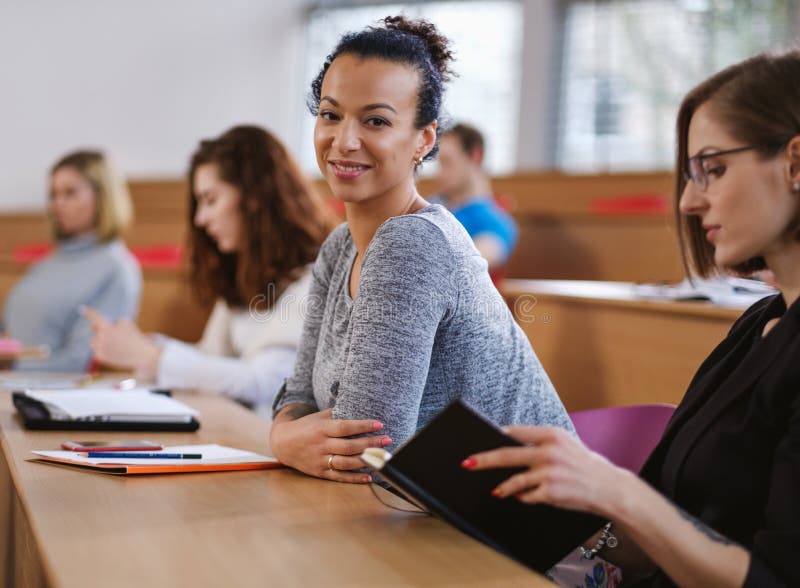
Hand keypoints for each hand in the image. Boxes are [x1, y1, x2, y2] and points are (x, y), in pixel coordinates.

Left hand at [84, 307, 160, 377]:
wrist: (140, 354)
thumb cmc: (133, 337)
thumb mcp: (126, 323)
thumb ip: (111, 322)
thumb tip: (101, 327)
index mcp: (106, 328)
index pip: (95, 317)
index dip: (88, 312)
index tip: (81, 308)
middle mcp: (100, 339)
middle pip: (94, 329)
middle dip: (100, 328)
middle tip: (112, 332)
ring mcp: (99, 349)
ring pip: (93, 341)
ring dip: (100, 339)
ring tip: (114, 343)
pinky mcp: (99, 357)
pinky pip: (96, 350)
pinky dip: (103, 349)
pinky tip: (114, 351)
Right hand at [269, 407, 392, 483]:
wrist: (282, 443)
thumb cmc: (306, 426)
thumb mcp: (319, 416)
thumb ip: (337, 412)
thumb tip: (358, 401)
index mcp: (322, 428)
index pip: (345, 427)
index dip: (363, 426)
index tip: (380, 424)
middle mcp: (321, 445)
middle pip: (349, 446)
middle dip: (370, 444)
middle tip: (388, 440)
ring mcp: (320, 460)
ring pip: (346, 462)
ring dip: (366, 461)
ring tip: (382, 457)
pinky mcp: (320, 472)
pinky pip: (339, 477)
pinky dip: (354, 478)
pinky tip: (369, 477)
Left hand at [464, 426, 633, 517]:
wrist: (609, 487)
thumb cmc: (584, 465)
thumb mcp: (564, 444)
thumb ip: (540, 443)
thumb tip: (508, 444)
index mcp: (551, 434)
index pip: (515, 432)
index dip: (496, 436)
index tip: (481, 438)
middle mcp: (549, 451)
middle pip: (506, 455)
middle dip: (483, 459)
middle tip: (467, 463)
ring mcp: (549, 473)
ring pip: (514, 480)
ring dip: (501, 487)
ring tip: (494, 491)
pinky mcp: (551, 492)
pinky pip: (526, 496)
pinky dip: (522, 498)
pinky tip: (522, 497)